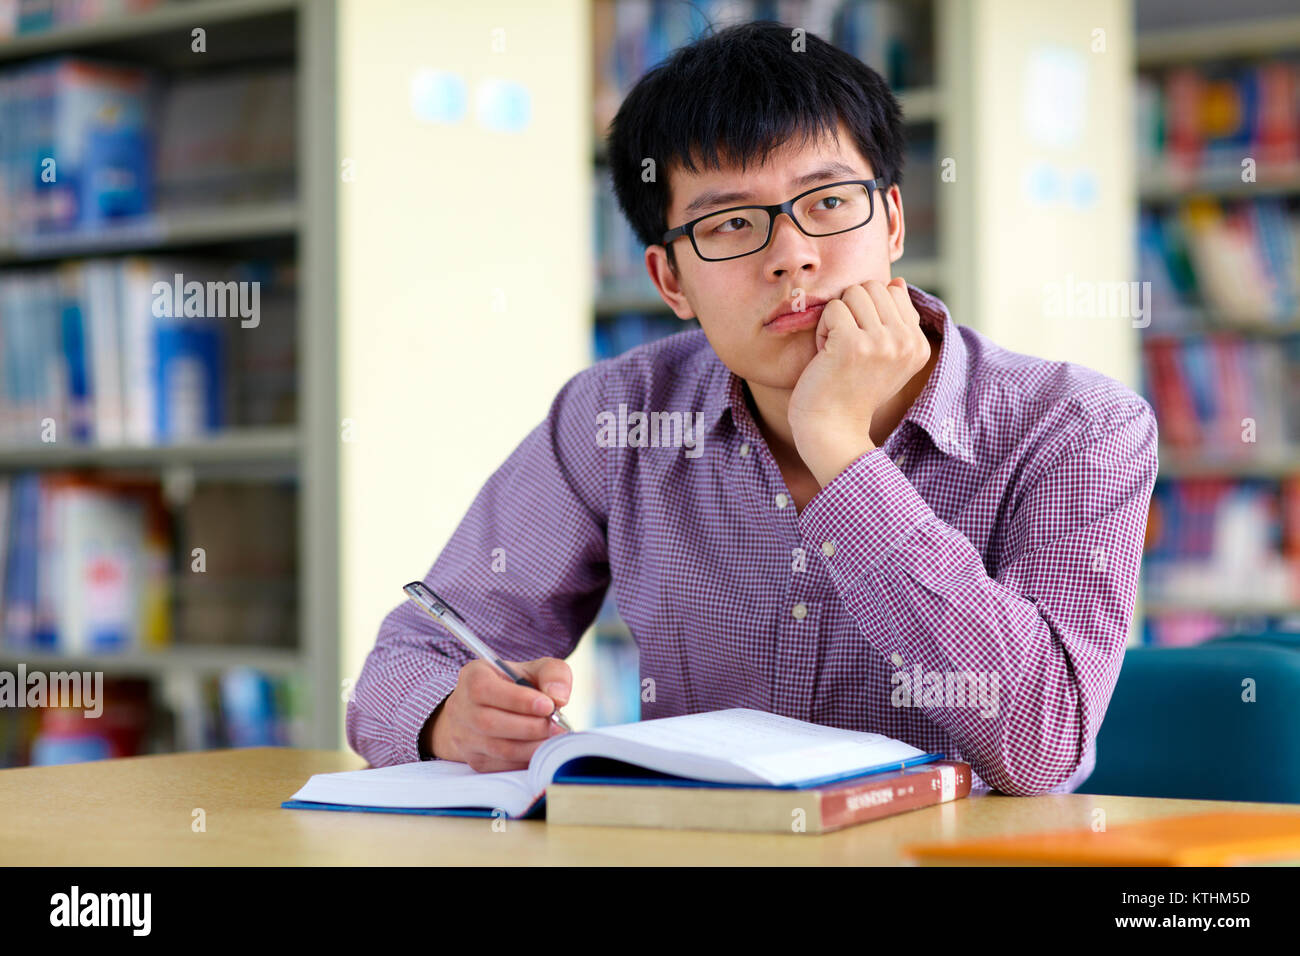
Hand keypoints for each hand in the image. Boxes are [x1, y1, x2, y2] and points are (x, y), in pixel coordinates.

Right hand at [427, 657, 570, 771]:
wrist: (493, 709)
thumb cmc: (517, 686)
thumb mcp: (535, 670)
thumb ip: (553, 674)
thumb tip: (558, 697)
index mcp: (473, 677)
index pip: (485, 689)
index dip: (518, 700)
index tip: (548, 705)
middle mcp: (461, 708)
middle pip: (490, 723)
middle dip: (530, 727)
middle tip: (557, 725)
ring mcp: (465, 737)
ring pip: (498, 748)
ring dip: (532, 746)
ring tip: (554, 738)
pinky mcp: (475, 760)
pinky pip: (503, 766)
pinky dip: (526, 760)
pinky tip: (541, 749)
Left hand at [788, 277, 929, 485]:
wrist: (832, 429)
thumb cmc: (851, 391)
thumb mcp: (885, 356)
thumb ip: (895, 320)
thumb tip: (897, 281)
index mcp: (918, 345)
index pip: (893, 291)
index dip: (868, 312)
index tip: (863, 346)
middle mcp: (907, 342)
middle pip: (872, 287)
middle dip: (851, 311)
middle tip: (846, 346)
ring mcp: (882, 342)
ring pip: (852, 293)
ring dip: (836, 320)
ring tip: (837, 352)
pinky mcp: (854, 343)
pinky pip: (832, 308)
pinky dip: (822, 330)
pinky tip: (826, 357)